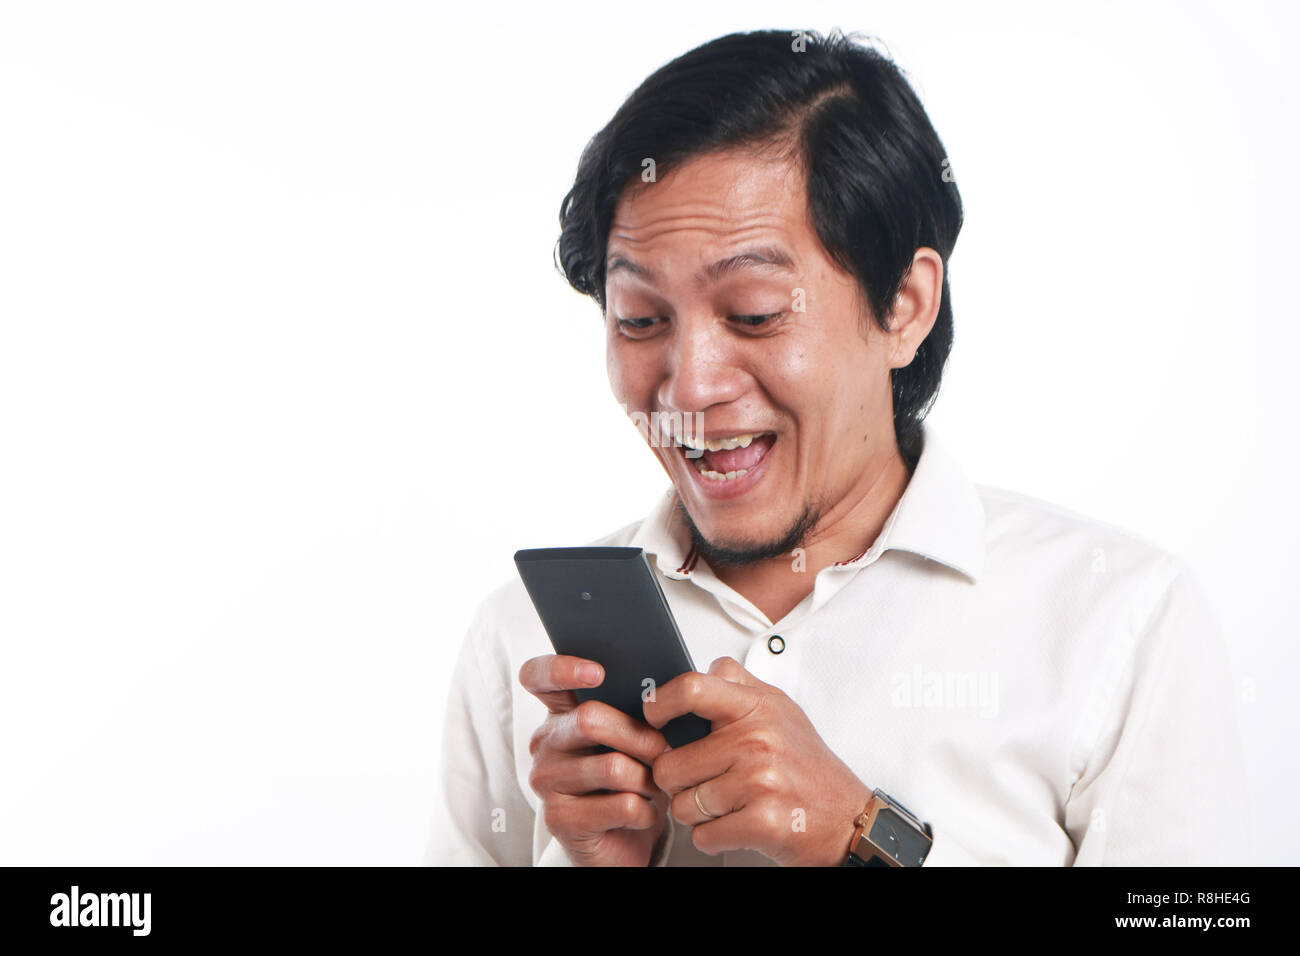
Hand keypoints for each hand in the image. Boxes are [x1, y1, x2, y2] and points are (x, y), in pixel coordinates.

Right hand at [519, 653, 670, 865]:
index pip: (539, 676)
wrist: (629, 839)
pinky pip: (620, 805)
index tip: (598, 672)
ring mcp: (548, 780)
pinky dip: (646, 810)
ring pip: (612, 766)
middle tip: (661, 749)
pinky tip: (644, 812)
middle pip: (590, 718)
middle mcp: (547, 742)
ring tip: (653, 786)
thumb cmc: (636, 777)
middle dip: (640, 735)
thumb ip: (644, 704)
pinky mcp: (560, 819)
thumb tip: (675, 678)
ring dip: (648, 779)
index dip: (562, 668)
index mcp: (563, 712)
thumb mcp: (641, 735)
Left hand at [644, 656, 871, 865]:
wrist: (849, 818)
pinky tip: (735, 825)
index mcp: (758, 708)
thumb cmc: (810, 768)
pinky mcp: (762, 822)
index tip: (653, 717)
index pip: (692, 689)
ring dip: (696, 813)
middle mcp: (758, 740)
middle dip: (678, 783)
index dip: (660, 704)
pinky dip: (713, 837)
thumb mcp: (782, 712)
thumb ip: (742, 686)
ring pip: (683, 804)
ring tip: (726, 805)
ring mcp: (760, 781)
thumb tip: (707, 668)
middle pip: (672, 764)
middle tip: (701, 783)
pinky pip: (703, 835)